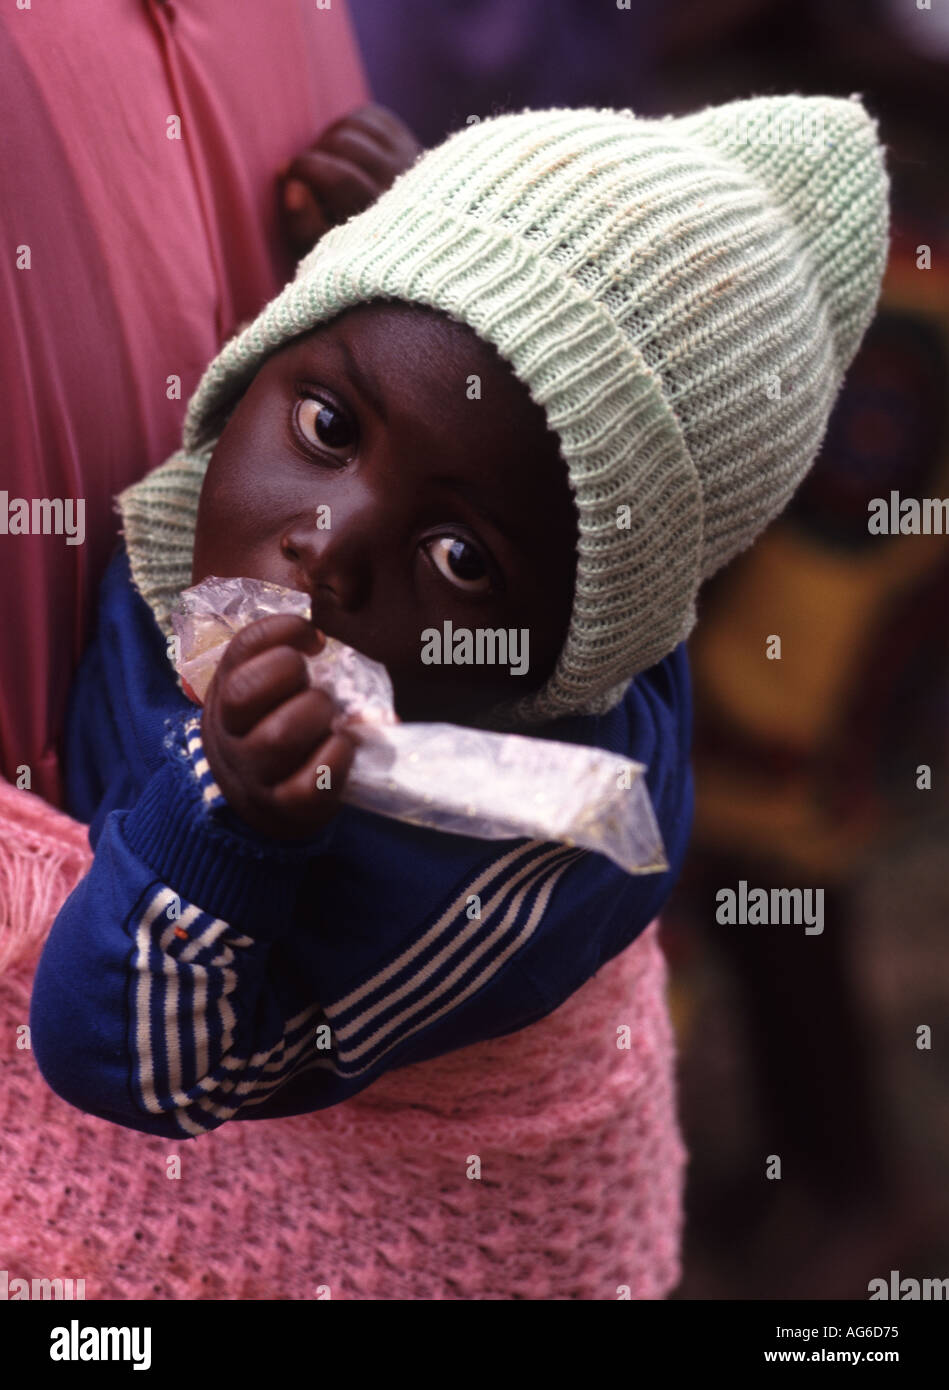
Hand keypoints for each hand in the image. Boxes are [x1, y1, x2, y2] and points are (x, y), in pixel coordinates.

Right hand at [201, 614, 355, 839]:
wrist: (257, 800)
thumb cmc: (272, 728)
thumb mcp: (265, 691)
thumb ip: (286, 662)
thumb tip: (324, 641)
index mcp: (227, 690)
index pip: (244, 646)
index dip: (283, 630)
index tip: (315, 639)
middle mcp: (230, 731)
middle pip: (244, 691)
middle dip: (290, 675)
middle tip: (315, 686)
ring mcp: (253, 773)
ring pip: (278, 736)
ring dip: (316, 716)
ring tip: (331, 719)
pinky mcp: (283, 807)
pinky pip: (308, 785)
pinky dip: (335, 759)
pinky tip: (342, 747)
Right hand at [280, 103, 422, 257]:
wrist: (395, 243)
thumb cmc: (348, 251)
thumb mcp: (323, 254)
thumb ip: (303, 227)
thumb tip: (292, 186)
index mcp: (381, 221)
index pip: (338, 179)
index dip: (304, 170)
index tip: (288, 179)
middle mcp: (400, 188)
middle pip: (343, 145)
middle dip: (313, 154)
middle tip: (304, 175)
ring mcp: (406, 162)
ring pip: (354, 127)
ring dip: (327, 139)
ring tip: (321, 165)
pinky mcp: (406, 143)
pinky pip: (367, 117)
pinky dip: (346, 127)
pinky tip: (340, 153)